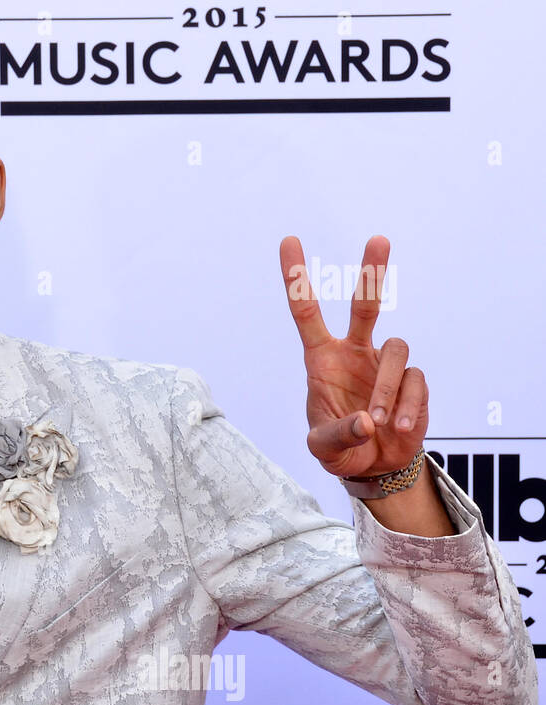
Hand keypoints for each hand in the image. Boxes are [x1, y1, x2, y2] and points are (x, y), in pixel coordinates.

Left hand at [279, 234, 426, 478]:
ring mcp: (385, 364)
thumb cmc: (340, 447)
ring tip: (381, 424)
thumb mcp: (323, 448)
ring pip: (396, 351)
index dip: (297, 278)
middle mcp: (355, 352)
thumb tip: (367, 422)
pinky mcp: (413, 380)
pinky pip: (416, 382)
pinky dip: (409, 407)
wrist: (374, 465)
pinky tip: (401, 430)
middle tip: (379, 238)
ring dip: (387, 390)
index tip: (288, 241)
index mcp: (322, 359)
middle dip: (372, 272)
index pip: (305, 312)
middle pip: (365, 305)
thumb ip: (337, 436)